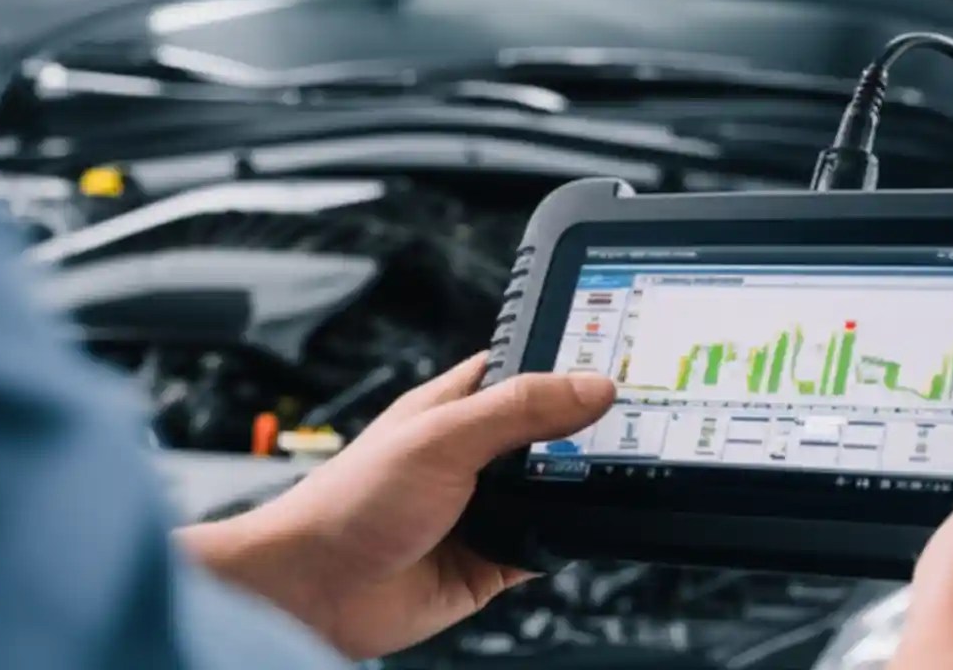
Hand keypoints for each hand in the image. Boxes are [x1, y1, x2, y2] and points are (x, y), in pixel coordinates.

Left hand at [179, 354, 613, 658]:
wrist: (316, 590)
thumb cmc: (351, 500)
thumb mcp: (443, 437)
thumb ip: (519, 409)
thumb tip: (591, 386)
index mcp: (459, 406)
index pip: (527, 370)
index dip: (569, 365)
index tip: (620, 362)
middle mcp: (476, 454)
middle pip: (553, 433)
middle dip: (587, 432)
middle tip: (636, 423)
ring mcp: (486, 507)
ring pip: (558, 491)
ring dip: (580, 488)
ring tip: (621, 473)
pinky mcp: (493, 558)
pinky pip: (549, 544)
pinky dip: (568, 540)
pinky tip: (579, 530)